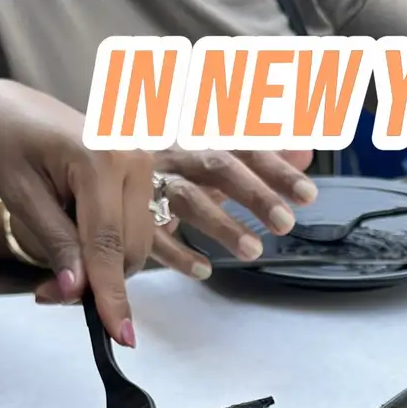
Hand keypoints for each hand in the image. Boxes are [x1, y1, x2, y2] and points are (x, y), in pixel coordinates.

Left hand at [0, 82, 157, 346]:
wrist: (6, 110)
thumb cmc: (5, 144)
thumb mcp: (21, 197)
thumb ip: (55, 243)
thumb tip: (77, 290)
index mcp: (99, 155)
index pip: (108, 241)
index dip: (111, 292)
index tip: (120, 334)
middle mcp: (132, 156)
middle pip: (130, 248)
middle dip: (97, 282)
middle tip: (46, 292)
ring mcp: (143, 162)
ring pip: (137, 244)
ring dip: (103, 268)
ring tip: (59, 266)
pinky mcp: (142, 173)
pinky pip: (134, 228)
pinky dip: (109, 249)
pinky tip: (77, 246)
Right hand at [143, 149, 317, 277]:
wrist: (98, 155)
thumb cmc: (170, 160)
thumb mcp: (215, 153)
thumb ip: (262, 154)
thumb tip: (306, 151)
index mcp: (204, 139)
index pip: (247, 148)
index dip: (278, 171)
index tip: (308, 194)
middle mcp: (180, 157)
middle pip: (219, 168)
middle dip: (254, 194)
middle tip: (285, 223)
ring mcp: (152, 183)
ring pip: (189, 199)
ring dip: (222, 224)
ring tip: (253, 250)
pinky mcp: (130, 213)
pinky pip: (153, 234)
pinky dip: (178, 253)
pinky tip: (204, 269)